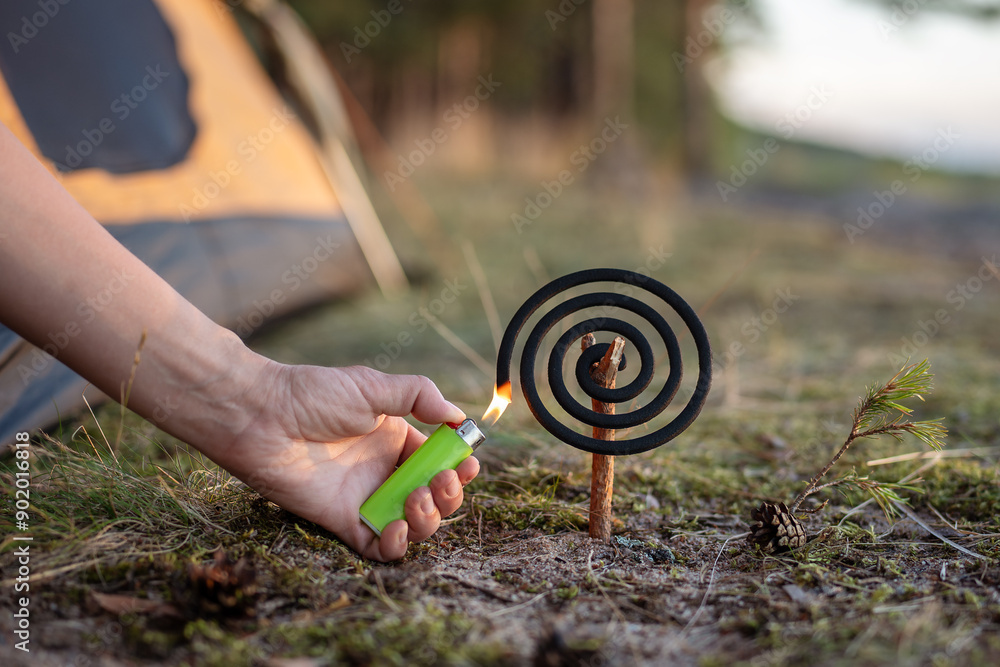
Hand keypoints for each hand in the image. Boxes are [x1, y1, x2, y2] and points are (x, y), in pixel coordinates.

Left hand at [209, 362, 479, 561]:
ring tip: (417, 498)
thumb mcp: (372, 386)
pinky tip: (397, 527)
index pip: (439, 460)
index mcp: (396, 439)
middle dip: (450, 494)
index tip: (468, 462)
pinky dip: (397, 545)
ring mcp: (367, 498)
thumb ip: (418, 396)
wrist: (263, 418)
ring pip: (415, 525)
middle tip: (442, 481)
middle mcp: (385, 471)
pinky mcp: (345, 522)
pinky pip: (380, 547)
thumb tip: (457, 415)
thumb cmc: (312, 395)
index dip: (459, 466)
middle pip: (435, 496)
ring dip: (429, 518)